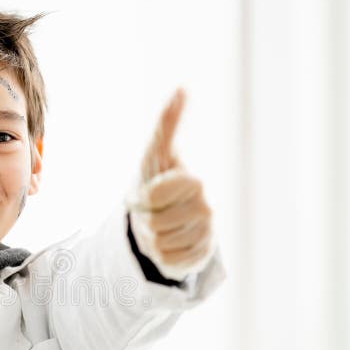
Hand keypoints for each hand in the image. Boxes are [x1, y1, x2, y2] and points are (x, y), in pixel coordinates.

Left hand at [126, 89, 214, 280]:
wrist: (167, 216)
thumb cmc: (158, 180)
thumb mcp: (156, 152)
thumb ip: (168, 122)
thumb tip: (182, 88)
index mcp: (194, 183)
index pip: (153, 197)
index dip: (143, 198)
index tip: (148, 192)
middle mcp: (206, 209)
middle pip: (155, 223)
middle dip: (145, 219)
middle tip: (152, 212)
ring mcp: (205, 236)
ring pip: (160, 244)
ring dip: (151, 237)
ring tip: (160, 226)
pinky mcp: (199, 258)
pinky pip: (167, 261)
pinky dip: (161, 255)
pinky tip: (168, 242)